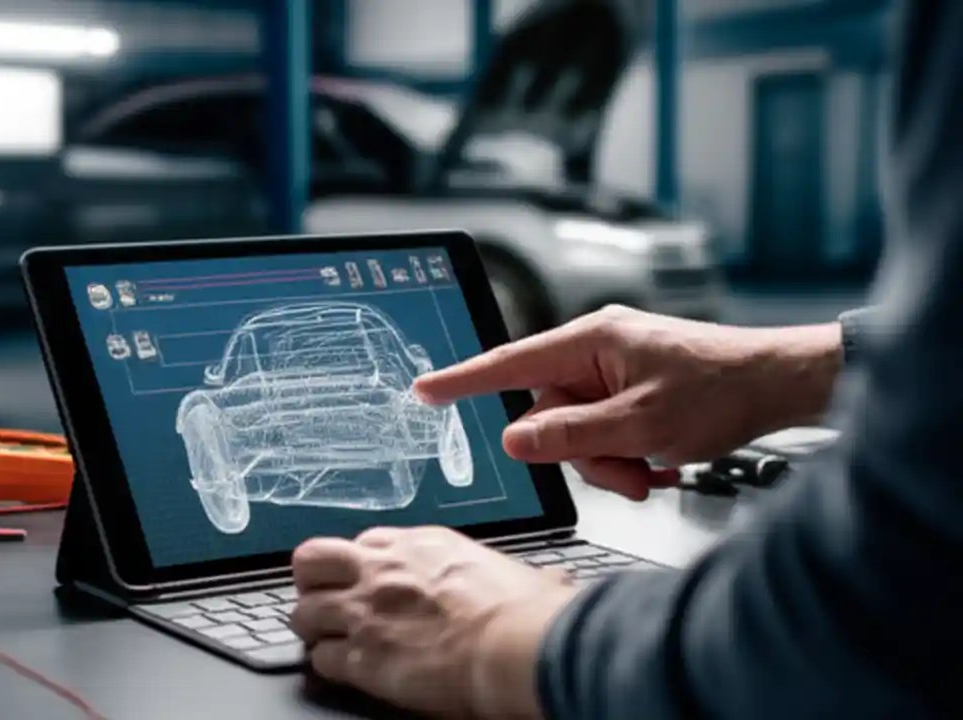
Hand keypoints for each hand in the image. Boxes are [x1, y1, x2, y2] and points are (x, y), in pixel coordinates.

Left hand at [291, 526, 578, 719]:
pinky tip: (343, 671)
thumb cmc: (526, 614)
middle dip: (313, 580)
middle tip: (324, 599)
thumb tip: (551, 583)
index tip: (366, 578)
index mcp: (421, 545)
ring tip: (326, 640)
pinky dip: (328, 666)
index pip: (365, 542)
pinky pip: (321, 659)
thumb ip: (513, 576)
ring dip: (313, 627)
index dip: (360, 563)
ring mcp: (366, 613)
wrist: (517, 648)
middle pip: (313, 559)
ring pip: (304, 611)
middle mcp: (383, 571)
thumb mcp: (517, 574)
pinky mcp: (362, 658)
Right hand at [414, 306, 841, 499]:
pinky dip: (625, 455)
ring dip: (609, 460)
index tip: (425, 391)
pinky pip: (603, 430)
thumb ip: (572, 435)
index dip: (463, 380)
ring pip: (576, 430)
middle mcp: (597, 350)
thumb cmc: (724, 388)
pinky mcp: (631, 389)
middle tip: (627, 472)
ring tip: (652, 470)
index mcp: (591, 340)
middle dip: (583, 452)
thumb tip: (517, 439)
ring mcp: (614, 371)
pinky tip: (659, 463)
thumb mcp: (641, 424)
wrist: (781, 386)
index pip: (510, 362)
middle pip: (549, 412)